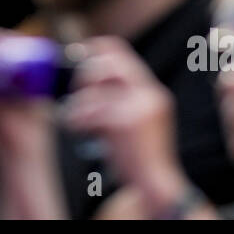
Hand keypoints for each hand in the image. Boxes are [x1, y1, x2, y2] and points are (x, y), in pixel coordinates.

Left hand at [62, 37, 190, 206]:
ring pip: (95, 92)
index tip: (82, 53)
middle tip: (76, 90)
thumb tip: (91, 84)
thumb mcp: (138, 122)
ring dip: (79, 104)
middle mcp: (149, 95)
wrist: (157, 184)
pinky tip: (78, 129)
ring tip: (76, 119)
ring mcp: (138, 107)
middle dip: (87, 73)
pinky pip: (90, 112)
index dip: (99, 49)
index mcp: (153, 93)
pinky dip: (78, 120)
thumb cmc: (141, 159)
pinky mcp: (123, 122)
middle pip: (110, 64)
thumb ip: (122, 101)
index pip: (125, 55)